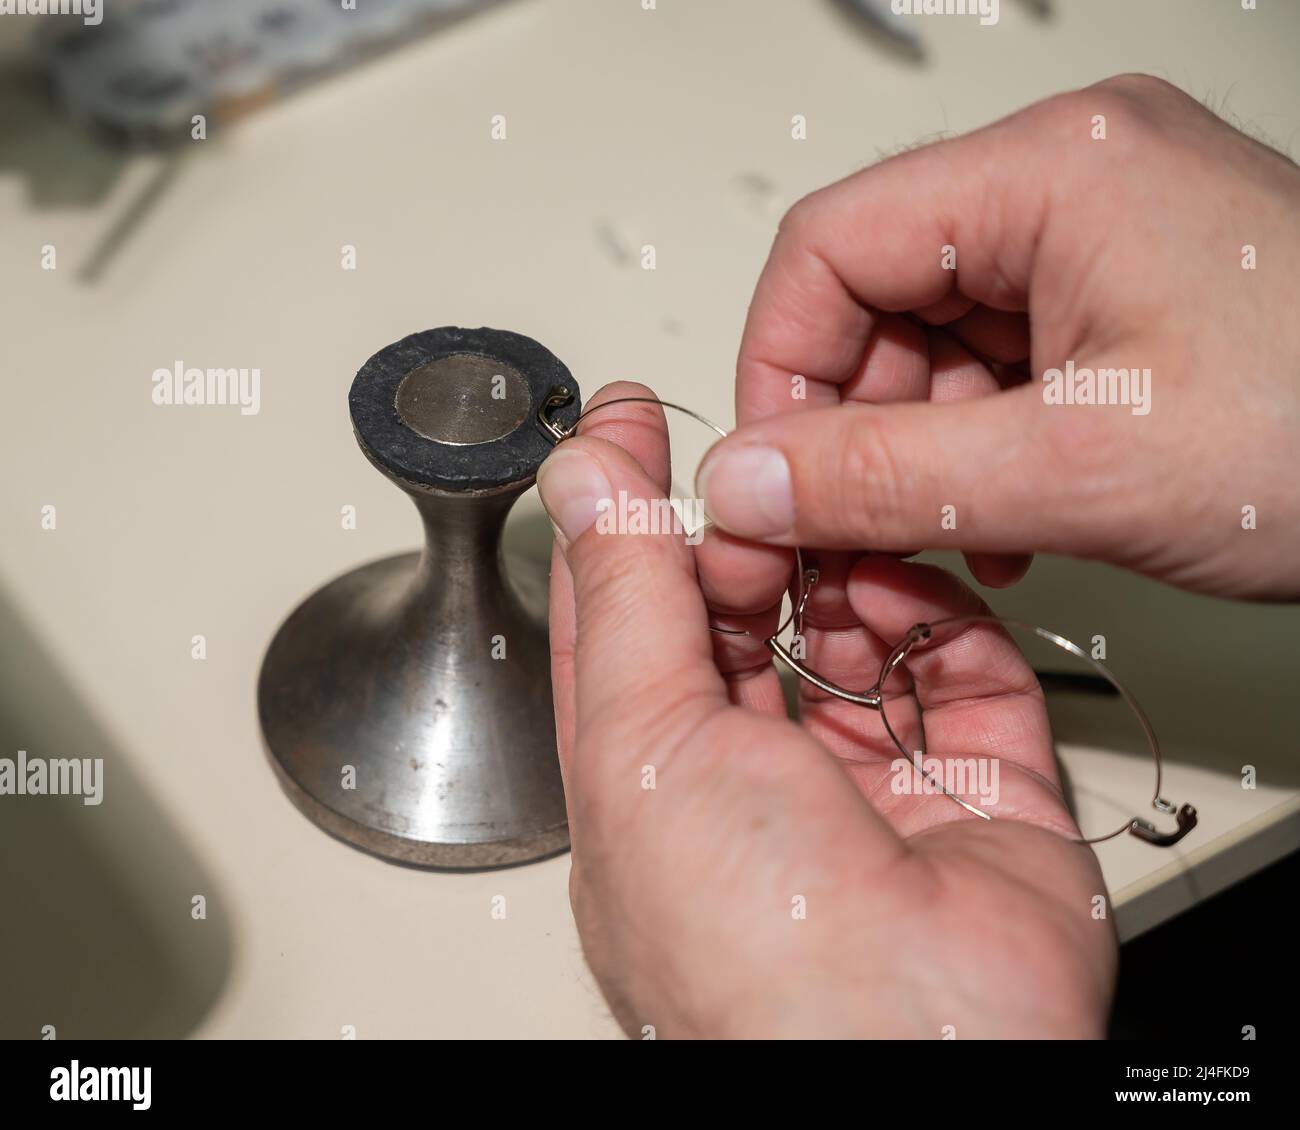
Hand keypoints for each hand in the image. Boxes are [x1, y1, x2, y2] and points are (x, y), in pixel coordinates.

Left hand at [538, 384, 1115, 1038]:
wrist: (915, 1049)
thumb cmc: (747, 944)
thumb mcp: (640, 738)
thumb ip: (623, 597)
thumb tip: (579, 477)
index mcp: (652, 783)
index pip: (625, 620)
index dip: (619, 515)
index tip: (626, 424)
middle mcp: (757, 785)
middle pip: (746, 619)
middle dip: (746, 534)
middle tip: (759, 466)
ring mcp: (869, 788)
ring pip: (858, 634)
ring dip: (844, 565)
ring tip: (834, 516)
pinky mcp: (976, 791)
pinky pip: (966, 673)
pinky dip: (941, 616)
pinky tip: (911, 581)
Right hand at [697, 74, 1299, 599]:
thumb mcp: (1084, 466)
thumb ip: (890, 479)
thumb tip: (750, 484)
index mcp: (1053, 167)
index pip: (826, 247)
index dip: (779, 371)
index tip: (775, 474)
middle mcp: (1069, 180)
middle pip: (874, 299)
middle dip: (856, 428)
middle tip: (861, 524)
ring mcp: (1098, 237)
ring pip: (928, 347)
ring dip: (919, 453)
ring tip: (963, 532)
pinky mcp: (1120, 297)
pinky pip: (994, 369)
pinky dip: (977, 451)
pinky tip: (1008, 515)